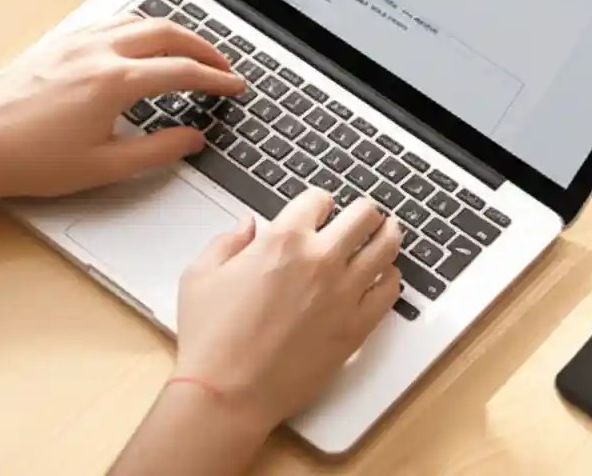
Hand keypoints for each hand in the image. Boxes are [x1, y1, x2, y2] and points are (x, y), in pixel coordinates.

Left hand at [0, 14, 244, 199]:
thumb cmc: (32, 160)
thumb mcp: (106, 166)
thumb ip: (159, 150)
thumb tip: (193, 138)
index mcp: (115, 82)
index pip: (183, 71)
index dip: (218, 79)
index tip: (236, 86)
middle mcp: (98, 52)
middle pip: (169, 32)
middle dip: (204, 47)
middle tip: (224, 66)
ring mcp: (76, 43)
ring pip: (140, 21)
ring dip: (174, 32)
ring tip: (191, 50)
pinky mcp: (59, 44)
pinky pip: (112, 23)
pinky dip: (141, 29)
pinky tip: (143, 45)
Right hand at [173, 190, 401, 430]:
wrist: (228, 392)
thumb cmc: (210, 339)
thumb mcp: (201, 276)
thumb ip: (228, 241)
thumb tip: (247, 225)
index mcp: (283, 240)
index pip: (319, 199)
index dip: (320, 202)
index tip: (322, 209)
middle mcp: (320, 259)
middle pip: (364, 215)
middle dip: (363, 212)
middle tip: (363, 217)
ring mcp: (344, 292)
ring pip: (386, 246)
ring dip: (387, 235)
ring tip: (386, 233)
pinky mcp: (358, 325)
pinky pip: (391, 290)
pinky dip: (390, 278)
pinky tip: (384, 277)